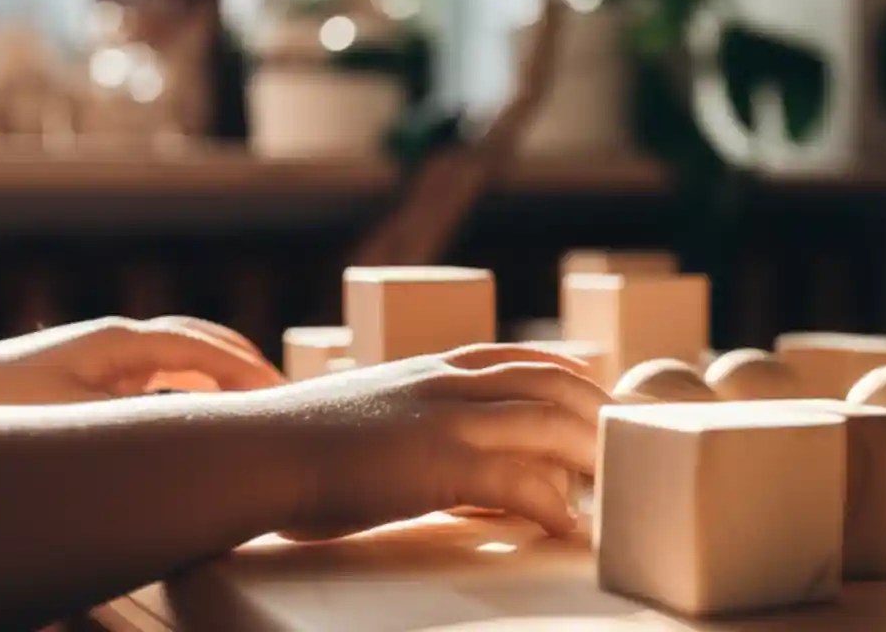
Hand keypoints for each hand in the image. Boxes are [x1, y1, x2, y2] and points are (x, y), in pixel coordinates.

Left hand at [0, 316, 283, 404]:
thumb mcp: (86, 422)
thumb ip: (155, 419)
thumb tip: (209, 423)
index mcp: (119, 341)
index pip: (205, 348)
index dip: (250, 371)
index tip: (285, 398)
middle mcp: (112, 343)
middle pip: (198, 344)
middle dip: (243, 365)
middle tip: (283, 398)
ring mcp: (97, 360)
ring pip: (176, 362)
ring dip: (216, 379)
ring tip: (248, 409)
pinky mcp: (80, 381)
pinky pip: (152, 381)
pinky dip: (185, 393)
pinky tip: (191, 419)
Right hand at [264, 343, 607, 538]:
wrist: (257, 450)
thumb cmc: (299, 442)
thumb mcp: (367, 412)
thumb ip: (409, 419)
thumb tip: (434, 453)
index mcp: (432, 367)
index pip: (521, 356)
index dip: (568, 372)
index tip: (597, 390)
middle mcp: (449, 382)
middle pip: (551, 382)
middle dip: (597, 409)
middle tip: (627, 443)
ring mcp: (448, 418)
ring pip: (550, 423)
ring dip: (592, 455)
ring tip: (619, 487)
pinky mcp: (441, 462)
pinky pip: (521, 482)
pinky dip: (554, 506)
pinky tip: (570, 530)